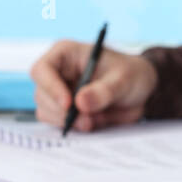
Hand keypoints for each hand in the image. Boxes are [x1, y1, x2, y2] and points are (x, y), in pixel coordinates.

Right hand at [30, 39, 158, 131]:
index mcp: (66, 54)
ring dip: (69, 121)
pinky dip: (73, 127)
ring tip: (95, 121)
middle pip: (42, 94)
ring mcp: (57, 92)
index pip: (42, 69)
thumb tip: (80, 103)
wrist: (140, 91)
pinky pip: (57, 123)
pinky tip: (93, 123)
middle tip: (87, 121)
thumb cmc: (131, 74)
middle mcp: (57, 73)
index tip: (69, 104)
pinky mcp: (63, 110)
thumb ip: (104, 91)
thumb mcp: (124, 79)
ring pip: (46, 111)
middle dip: (62, 111)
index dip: (51, 87)